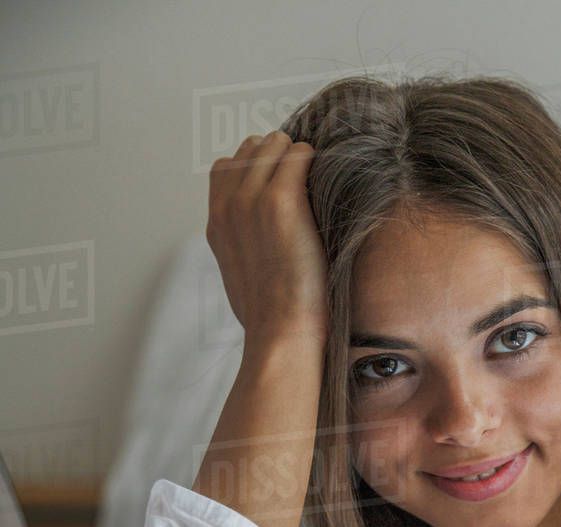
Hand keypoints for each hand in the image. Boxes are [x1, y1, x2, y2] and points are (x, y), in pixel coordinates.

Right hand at [206, 131, 328, 346]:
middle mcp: (227, 204)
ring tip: (318, 191)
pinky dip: (316, 163)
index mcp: (216, 222)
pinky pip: (300, 153)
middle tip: (308, 190)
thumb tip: (262, 238)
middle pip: (252, 147)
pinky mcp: (279, 199)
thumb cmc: (272, 317)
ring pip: (275, 143)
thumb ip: (243, 244)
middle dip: (281, 159)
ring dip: (299, 158)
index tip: (284, 190)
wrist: (281, 333)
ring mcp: (250, 198)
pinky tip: (328, 189)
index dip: (260, 170)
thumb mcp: (243, 277)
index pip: (228, 165)